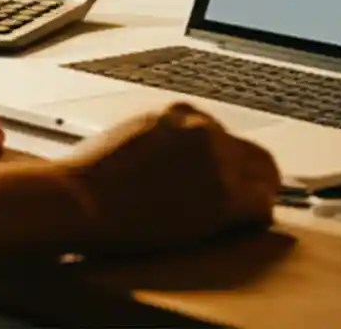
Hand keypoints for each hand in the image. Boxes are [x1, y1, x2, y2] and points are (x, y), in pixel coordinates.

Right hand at [0, 103, 278, 263]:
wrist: (76, 198)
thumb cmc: (86, 178)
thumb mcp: (131, 138)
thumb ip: (162, 142)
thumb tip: (175, 162)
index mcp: (180, 113)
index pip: (223, 135)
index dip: (229, 161)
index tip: (227, 177)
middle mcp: (203, 129)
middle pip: (253, 153)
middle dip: (253, 177)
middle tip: (252, 198)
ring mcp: (215, 160)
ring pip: (263, 177)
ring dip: (254, 196)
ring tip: (243, 217)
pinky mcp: (222, 196)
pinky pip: (260, 206)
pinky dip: (257, 217)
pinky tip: (246, 227)